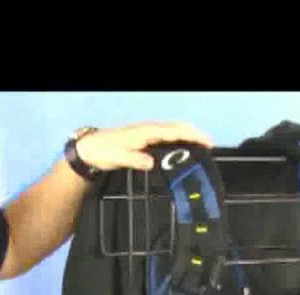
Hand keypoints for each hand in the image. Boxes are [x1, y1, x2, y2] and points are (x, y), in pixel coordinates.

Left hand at [76, 122, 213, 171]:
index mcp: (146, 132)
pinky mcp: (145, 139)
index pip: (173, 132)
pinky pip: (166, 136)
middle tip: (209, 144)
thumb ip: (136, 160)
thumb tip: (152, 163)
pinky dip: (178, 139)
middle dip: (194, 133)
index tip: (206, 143)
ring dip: (187, 136)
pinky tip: (182, 148)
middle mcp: (149, 129)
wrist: (90, 149)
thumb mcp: (119, 157)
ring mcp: (147, 133)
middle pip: (177, 127)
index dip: (191, 136)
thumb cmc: (104, 151)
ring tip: (201, 146)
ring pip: (172, 130)